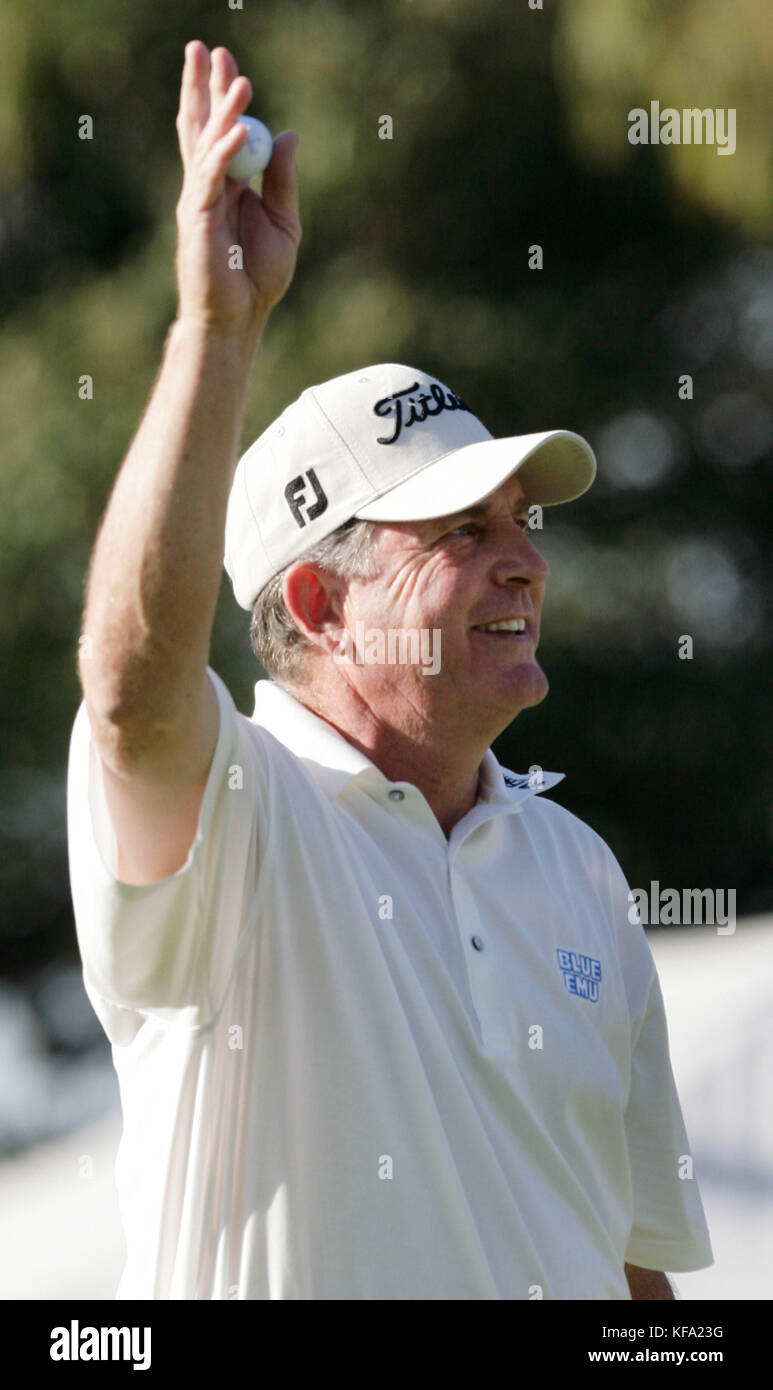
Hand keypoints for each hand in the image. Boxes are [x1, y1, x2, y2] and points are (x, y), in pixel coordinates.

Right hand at [174, 41, 301, 336]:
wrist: (236, 320)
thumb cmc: (256, 280)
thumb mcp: (284, 224)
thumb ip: (282, 181)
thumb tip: (286, 135)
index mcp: (229, 188)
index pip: (223, 134)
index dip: (224, 99)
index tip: (231, 67)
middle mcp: (208, 188)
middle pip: (202, 127)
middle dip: (203, 87)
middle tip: (203, 47)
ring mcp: (199, 200)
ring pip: (207, 144)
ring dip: (223, 110)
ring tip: (238, 79)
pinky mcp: (197, 216)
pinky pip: (210, 175)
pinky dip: (225, 151)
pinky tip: (238, 128)